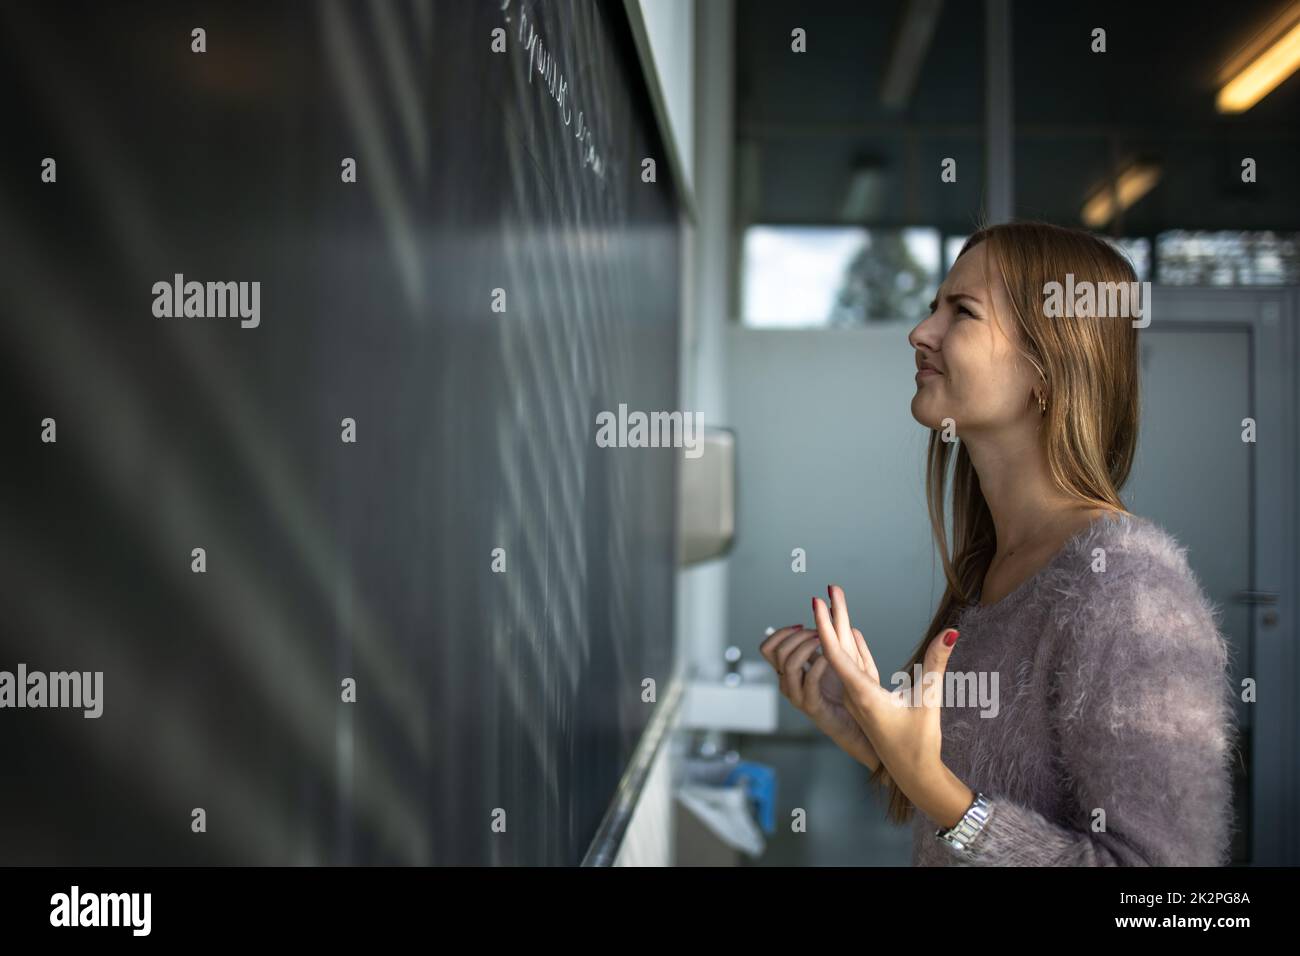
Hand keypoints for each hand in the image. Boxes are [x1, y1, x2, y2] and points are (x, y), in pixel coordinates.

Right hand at [759, 624, 883, 773]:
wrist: (858, 726)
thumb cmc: (846, 693)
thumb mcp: (831, 660)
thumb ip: (821, 641)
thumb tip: (821, 616)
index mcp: (789, 672)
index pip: (767, 648)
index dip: (781, 632)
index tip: (803, 624)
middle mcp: (788, 683)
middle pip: (775, 652)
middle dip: (796, 635)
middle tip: (817, 631)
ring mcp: (797, 696)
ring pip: (787, 664)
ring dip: (805, 646)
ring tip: (823, 641)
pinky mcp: (812, 706)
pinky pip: (808, 681)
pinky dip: (818, 664)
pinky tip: (831, 657)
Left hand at [811, 584, 973, 827]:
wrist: (914, 775)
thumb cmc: (920, 743)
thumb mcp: (929, 700)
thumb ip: (936, 664)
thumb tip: (950, 633)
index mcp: (863, 694)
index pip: (835, 654)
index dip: (825, 626)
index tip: (817, 601)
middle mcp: (854, 694)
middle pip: (837, 649)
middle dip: (832, 617)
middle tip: (828, 588)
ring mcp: (858, 698)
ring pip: (846, 658)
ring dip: (840, 630)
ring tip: (836, 602)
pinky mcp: (867, 701)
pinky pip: (855, 669)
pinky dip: (853, 648)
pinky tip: (851, 633)